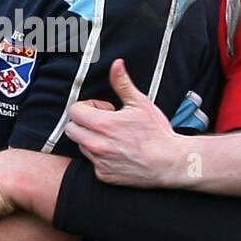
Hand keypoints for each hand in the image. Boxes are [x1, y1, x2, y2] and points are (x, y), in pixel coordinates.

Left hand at [64, 59, 181, 186]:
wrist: (170, 163)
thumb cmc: (157, 134)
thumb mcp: (140, 104)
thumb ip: (123, 83)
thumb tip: (116, 65)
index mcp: (102, 124)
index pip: (74, 111)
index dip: (87, 106)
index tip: (103, 109)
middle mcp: (96, 145)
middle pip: (71, 129)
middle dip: (83, 122)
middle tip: (103, 122)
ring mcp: (99, 162)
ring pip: (81, 146)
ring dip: (90, 139)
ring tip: (112, 137)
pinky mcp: (104, 176)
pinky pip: (93, 163)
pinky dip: (100, 157)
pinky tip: (118, 152)